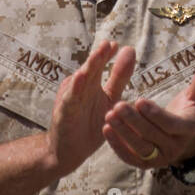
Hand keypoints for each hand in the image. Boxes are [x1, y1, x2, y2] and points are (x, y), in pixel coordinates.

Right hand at [45, 40, 134, 177]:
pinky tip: (79, 80)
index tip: (116, 44)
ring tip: (95, 57)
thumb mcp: (109, 98)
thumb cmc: (90, 123)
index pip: (99, 64)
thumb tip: (130, 49)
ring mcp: (71, 100)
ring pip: (79, 83)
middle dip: (98, 57)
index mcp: (90, 83)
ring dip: (86, 69)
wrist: (70, 151)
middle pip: (89, 69)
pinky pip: (69, 102)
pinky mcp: (64, 115)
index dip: (106, 53)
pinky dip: (74, 92)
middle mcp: (79, 88)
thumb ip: (119, 76)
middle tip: (107, 44)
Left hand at [103, 60, 194, 169]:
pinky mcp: (146, 164)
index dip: (155, 114)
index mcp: (188, 129)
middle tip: (117, 105)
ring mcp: (160, 158)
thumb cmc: (188, 110)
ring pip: (140, 147)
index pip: (171, 124)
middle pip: (152, 135)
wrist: (185, 139)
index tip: (139, 100)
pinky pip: (131, 157)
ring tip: (108, 115)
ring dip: (123, 133)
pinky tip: (106, 129)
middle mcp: (175, 147)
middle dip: (134, 121)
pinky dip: (117, 145)